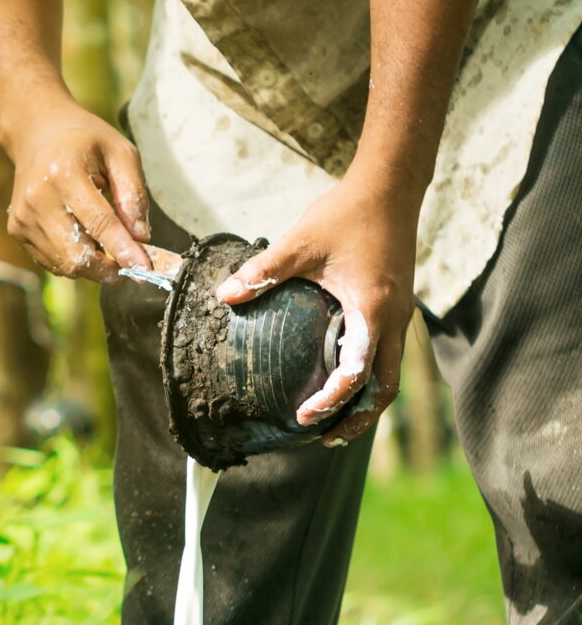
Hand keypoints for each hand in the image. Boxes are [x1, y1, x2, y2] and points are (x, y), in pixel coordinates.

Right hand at [4, 98, 152, 282]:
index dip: (124, 250)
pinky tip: (84, 242)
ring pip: (64, 265)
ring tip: (107, 248)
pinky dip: (73, 261)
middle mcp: (38, 199)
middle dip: (108, 269)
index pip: (99, 224)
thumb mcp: (120, 152)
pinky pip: (51, 261)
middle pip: (77, 255)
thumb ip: (133, 193)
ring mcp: (23, 217)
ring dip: (92, 266)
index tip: (144, 268)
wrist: (36, 131)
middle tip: (129, 267)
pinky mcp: (16, 229)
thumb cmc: (83, 140)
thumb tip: (140, 236)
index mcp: (64, 174)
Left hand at [214, 169, 421, 444]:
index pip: (357, 373)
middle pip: (385, 387)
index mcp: (373, 310)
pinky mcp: (396, 305)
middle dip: (358, 417)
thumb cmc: (346, 214)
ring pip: (391, 373)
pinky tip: (341, 376)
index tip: (304, 417)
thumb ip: (262, 272)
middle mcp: (394, 319)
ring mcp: (400, 314)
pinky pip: (386, 352)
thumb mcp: (299, 243)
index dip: (332, 401)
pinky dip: (369, 376)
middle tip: (324, 438)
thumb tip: (224, 297)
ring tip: (337, 422)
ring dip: (367, 401)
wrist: (390, 187)